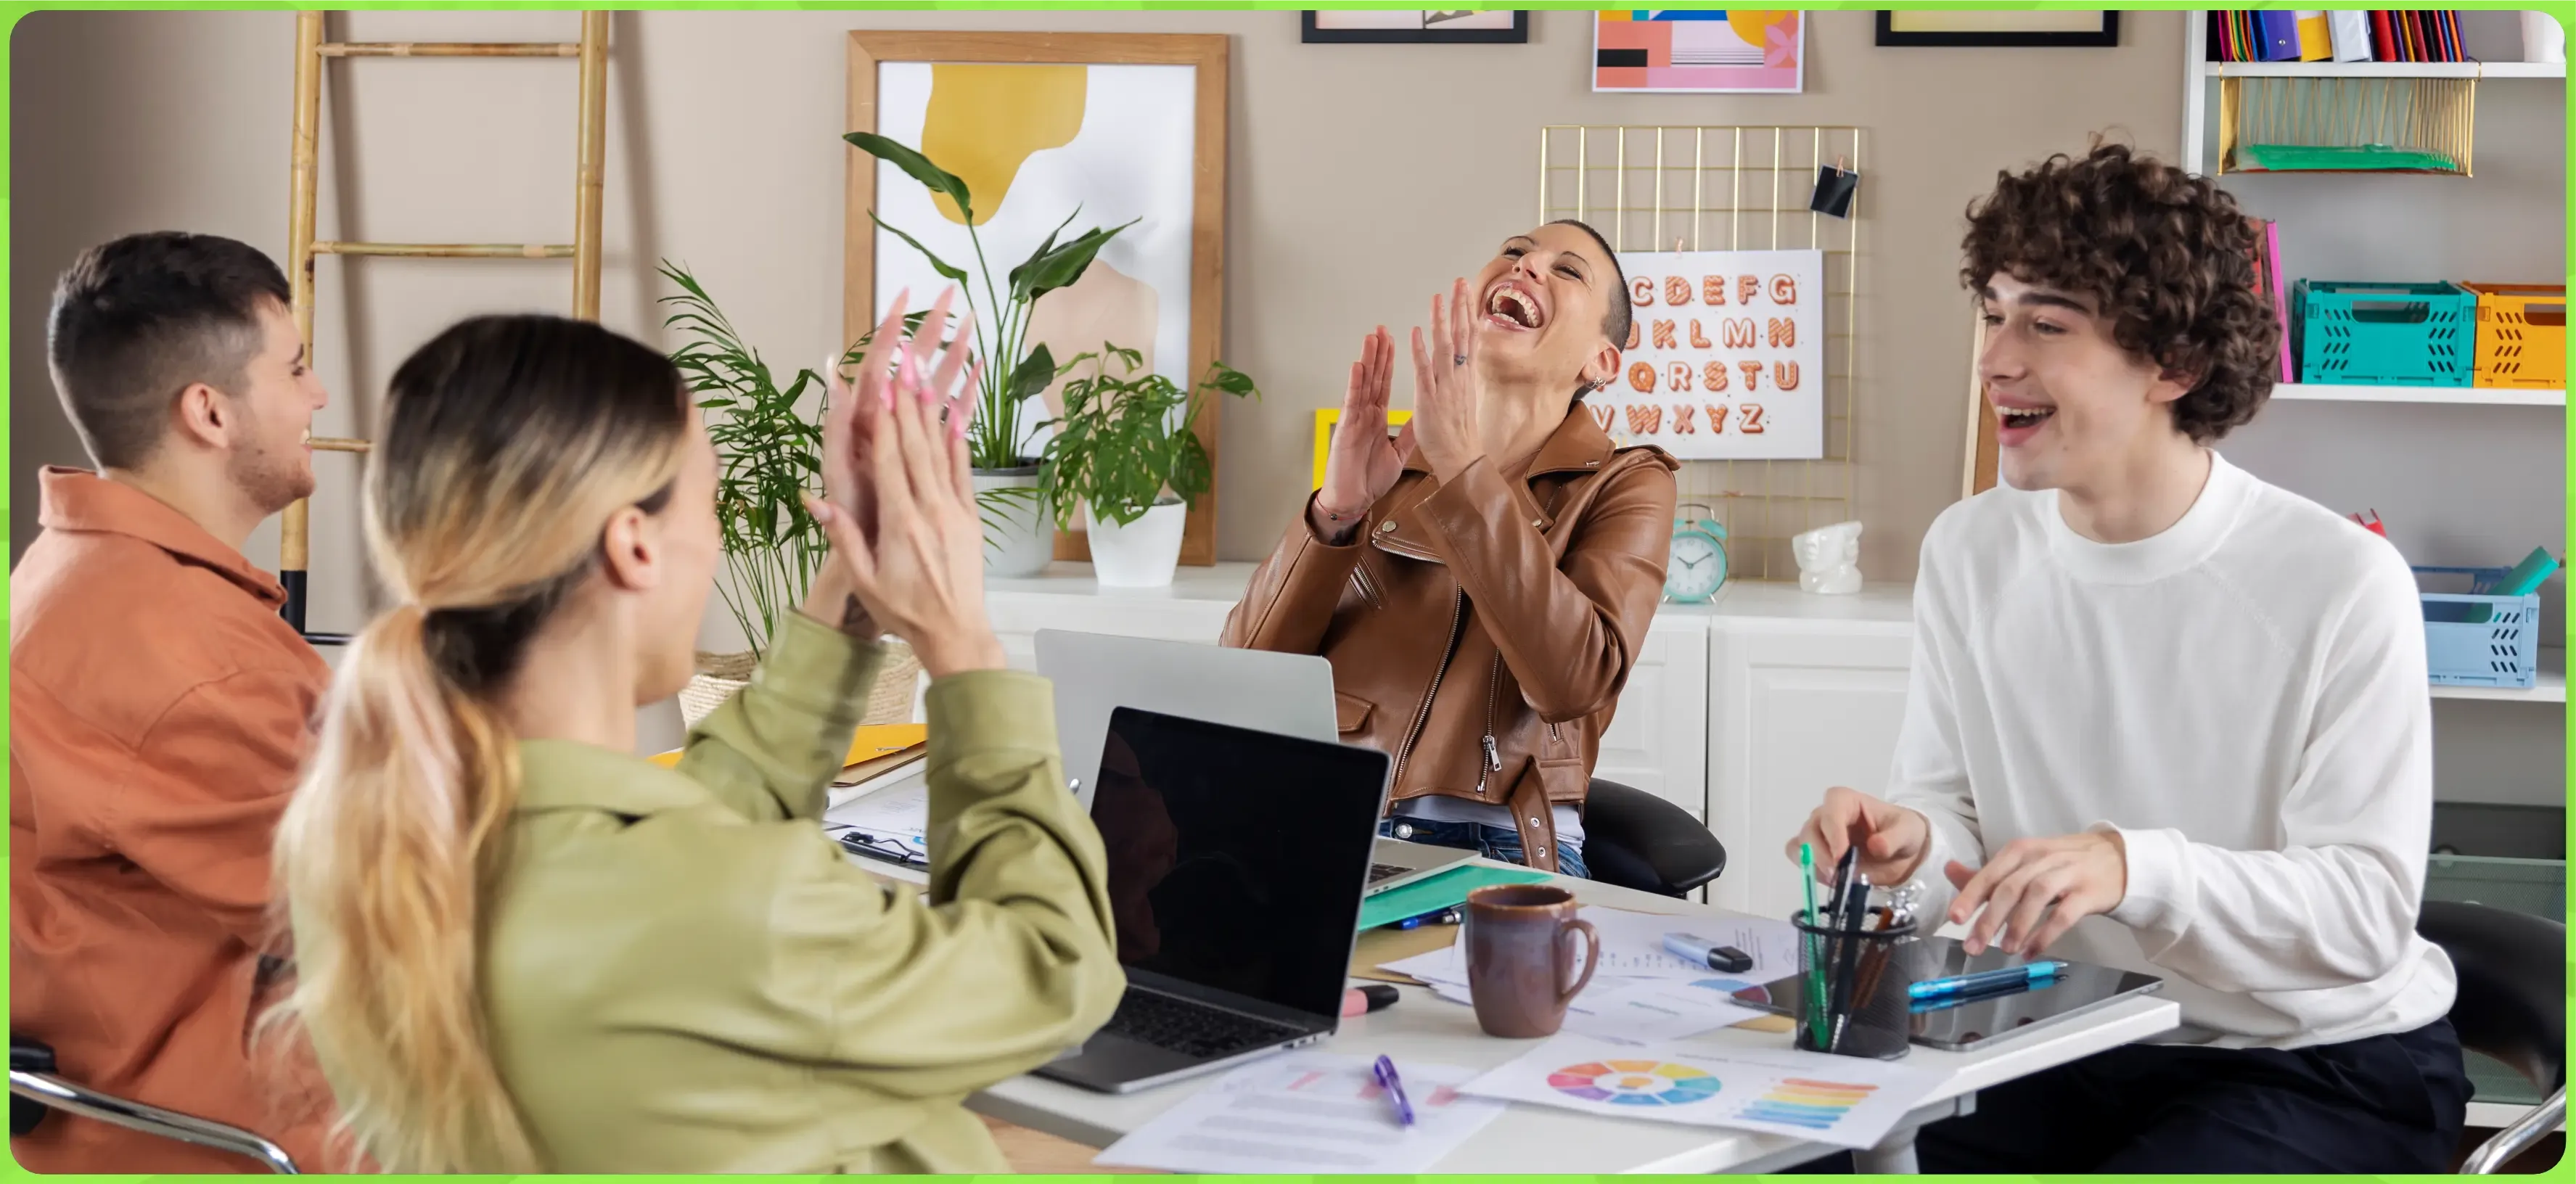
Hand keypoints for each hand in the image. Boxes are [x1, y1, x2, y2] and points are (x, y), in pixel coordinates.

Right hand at [806, 291, 1001, 676]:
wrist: (957, 633)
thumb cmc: (906, 612)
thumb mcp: (866, 581)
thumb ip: (845, 538)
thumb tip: (817, 501)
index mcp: (900, 524)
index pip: (889, 462)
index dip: (885, 422)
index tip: (881, 387)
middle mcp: (930, 510)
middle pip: (916, 447)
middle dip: (908, 403)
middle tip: (905, 362)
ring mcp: (954, 512)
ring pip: (941, 454)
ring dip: (932, 413)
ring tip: (926, 376)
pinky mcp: (971, 518)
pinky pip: (964, 474)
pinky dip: (960, 444)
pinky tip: (957, 417)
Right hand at [1313, 327, 1413, 529]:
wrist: (1354, 500)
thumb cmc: (1369, 478)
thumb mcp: (1397, 453)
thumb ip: (1408, 433)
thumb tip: (1421, 416)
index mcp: (1378, 418)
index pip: (1385, 384)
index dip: (1389, 362)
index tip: (1394, 341)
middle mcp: (1366, 414)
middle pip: (1374, 377)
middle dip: (1379, 353)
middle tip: (1382, 329)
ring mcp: (1355, 419)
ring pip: (1363, 384)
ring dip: (1367, 360)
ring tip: (1372, 337)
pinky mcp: (1345, 429)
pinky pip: (1352, 403)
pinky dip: (1355, 385)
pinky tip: (1358, 366)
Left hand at [1407, 278, 1483, 483]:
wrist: (1461, 460)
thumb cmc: (1460, 436)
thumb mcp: (1464, 401)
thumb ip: (1461, 380)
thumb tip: (1462, 364)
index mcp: (1465, 378)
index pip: (1469, 338)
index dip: (1467, 313)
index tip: (1466, 292)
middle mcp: (1458, 378)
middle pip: (1462, 335)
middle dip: (1460, 307)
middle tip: (1459, 282)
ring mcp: (1445, 387)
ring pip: (1445, 347)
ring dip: (1440, 321)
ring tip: (1438, 297)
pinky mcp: (1429, 399)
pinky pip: (1424, 371)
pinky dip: (1421, 350)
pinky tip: (1417, 331)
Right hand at [1785, 786, 1931, 886]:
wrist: (1899, 853)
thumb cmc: (1902, 833)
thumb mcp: (1907, 832)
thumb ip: (1893, 839)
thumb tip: (1876, 846)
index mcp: (1846, 801)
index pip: (1831, 810)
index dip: (1833, 832)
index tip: (1842, 857)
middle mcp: (1826, 814)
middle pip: (1810, 830)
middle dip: (1821, 855)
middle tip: (1838, 875)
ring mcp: (1817, 834)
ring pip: (1800, 845)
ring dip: (1814, 865)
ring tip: (1836, 880)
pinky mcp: (1814, 853)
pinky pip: (1800, 860)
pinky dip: (1811, 871)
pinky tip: (1832, 880)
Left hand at [1945, 831, 2127, 956]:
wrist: (2118, 858)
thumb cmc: (2063, 863)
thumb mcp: (2025, 863)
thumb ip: (1989, 873)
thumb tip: (1949, 870)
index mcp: (2021, 850)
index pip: (1991, 873)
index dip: (1971, 895)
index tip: (1955, 918)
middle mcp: (2042, 858)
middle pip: (2010, 887)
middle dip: (1989, 918)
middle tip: (1973, 946)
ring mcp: (2068, 873)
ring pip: (2037, 896)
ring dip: (2018, 925)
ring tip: (2005, 950)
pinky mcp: (2089, 892)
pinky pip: (2065, 914)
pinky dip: (2046, 934)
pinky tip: (2032, 951)